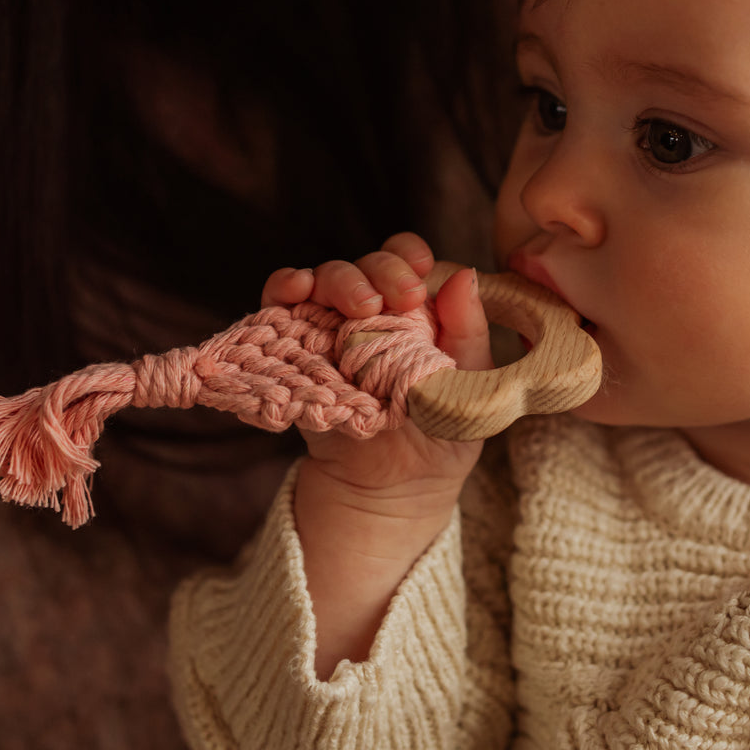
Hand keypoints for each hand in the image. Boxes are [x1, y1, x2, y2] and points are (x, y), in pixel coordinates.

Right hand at [261, 233, 492, 676]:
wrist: (393, 494)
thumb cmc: (441, 438)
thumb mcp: (470, 389)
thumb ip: (469, 334)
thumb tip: (464, 276)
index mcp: (417, 311)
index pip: (407, 261)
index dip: (408, 256)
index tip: (419, 271)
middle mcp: (371, 312)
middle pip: (366, 265)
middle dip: (379, 269)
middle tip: (394, 299)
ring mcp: (330, 329)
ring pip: (323, 278)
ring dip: (337, 279)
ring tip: (358, 306)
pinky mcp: (294, 351)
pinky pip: (279, 308)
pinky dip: (282, 290)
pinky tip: (294, 292)